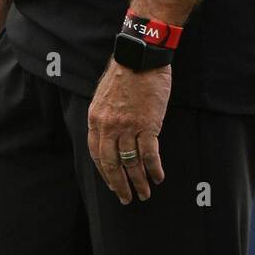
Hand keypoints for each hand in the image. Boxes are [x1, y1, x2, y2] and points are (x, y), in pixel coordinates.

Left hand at [87, 58, 169, 202]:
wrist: (140, 56)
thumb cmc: (126, 73)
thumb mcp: (104, 96)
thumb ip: (105, 117)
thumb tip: (111, 136)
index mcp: (96, 119)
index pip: (97, 155)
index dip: (105, 173)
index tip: (112, 184)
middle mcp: (109, 126)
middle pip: (112, 165)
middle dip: (119, 185)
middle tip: (126, 198)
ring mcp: (128, 127)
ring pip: (131, 163)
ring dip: (138, 182)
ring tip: (145, 194)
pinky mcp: (148, 125)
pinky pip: (149, 155)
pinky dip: (154, 169)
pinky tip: (158, 177)